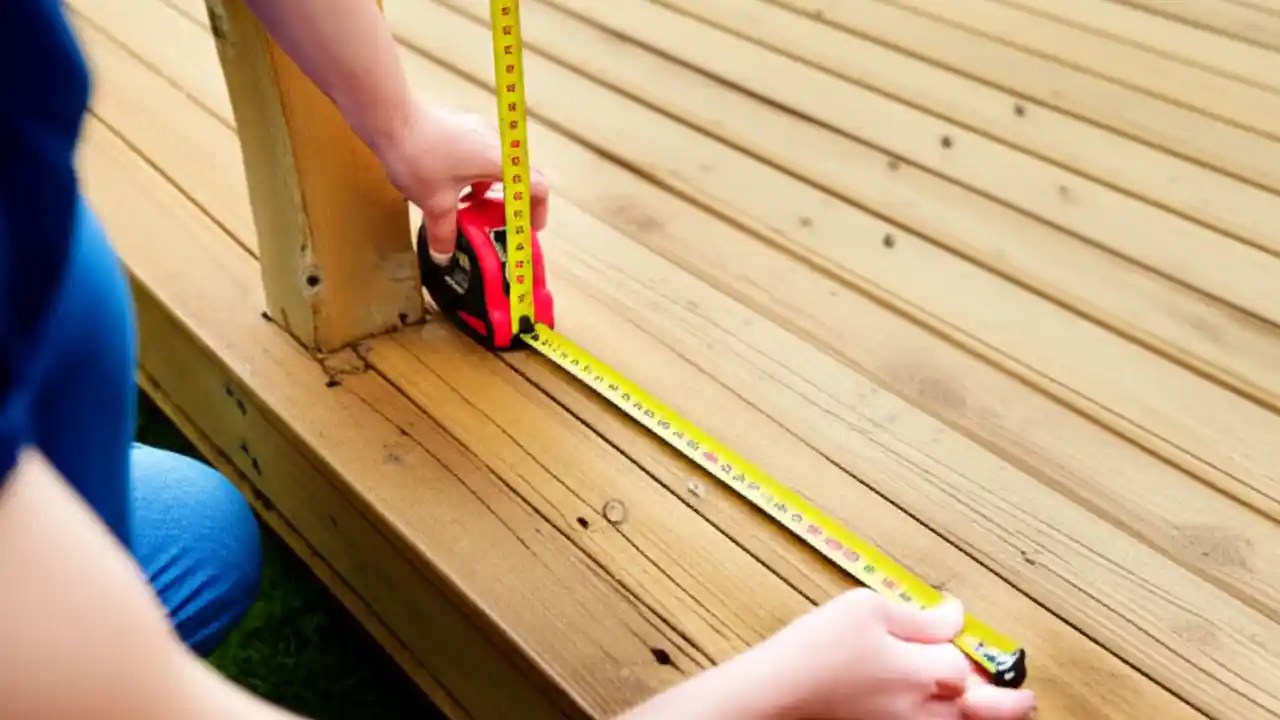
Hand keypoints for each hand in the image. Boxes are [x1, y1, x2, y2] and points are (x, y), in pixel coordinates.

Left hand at [374, 103, 549, 264]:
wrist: (390, 119)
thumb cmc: (419, 157)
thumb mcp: (435, 203)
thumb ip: (444, 233)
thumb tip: (443, 255)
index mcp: (499, 161)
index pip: (536, 185)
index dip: (537, 210)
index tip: (529, 228)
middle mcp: (494, 142)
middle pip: (516, 176)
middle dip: (508, 203)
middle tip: (495, 223)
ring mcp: (477, 130)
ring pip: (493, 165)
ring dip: (487, 189)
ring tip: (468, 208)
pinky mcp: (460, 126)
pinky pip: (476, 154)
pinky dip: (472, 175)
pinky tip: (450, 187)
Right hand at [714, 589, 1035, 718]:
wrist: (778, 691)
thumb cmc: (815, 649)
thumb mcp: (866, 608)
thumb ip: (918, 613)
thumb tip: (952, 615)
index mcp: (926, 670)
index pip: (966, 657)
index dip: (964, 638)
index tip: (955, 624)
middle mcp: (924, 707)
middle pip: (987, 711)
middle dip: (1011, 703)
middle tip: (1026, 698)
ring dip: (984, 717)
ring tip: (1005, 711)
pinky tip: (949, 713)